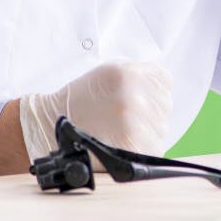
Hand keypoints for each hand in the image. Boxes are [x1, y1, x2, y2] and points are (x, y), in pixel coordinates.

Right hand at [19, 61, 172, 168]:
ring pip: (161, 127)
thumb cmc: (84, 99)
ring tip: (120, 128)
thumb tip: (166, 86)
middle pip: (164, 105)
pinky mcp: (135, 149)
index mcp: (128, 74)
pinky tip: (123, 141)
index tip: (138, 95)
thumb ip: (140, 74)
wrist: (54, 126)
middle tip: (124, 113)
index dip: (152, 89)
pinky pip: (155, 147)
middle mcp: (134, 97)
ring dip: (147, 130)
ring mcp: (136, 124)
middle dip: (149, 110)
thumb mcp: (109, 72)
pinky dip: (143, 147)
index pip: (165, 80)